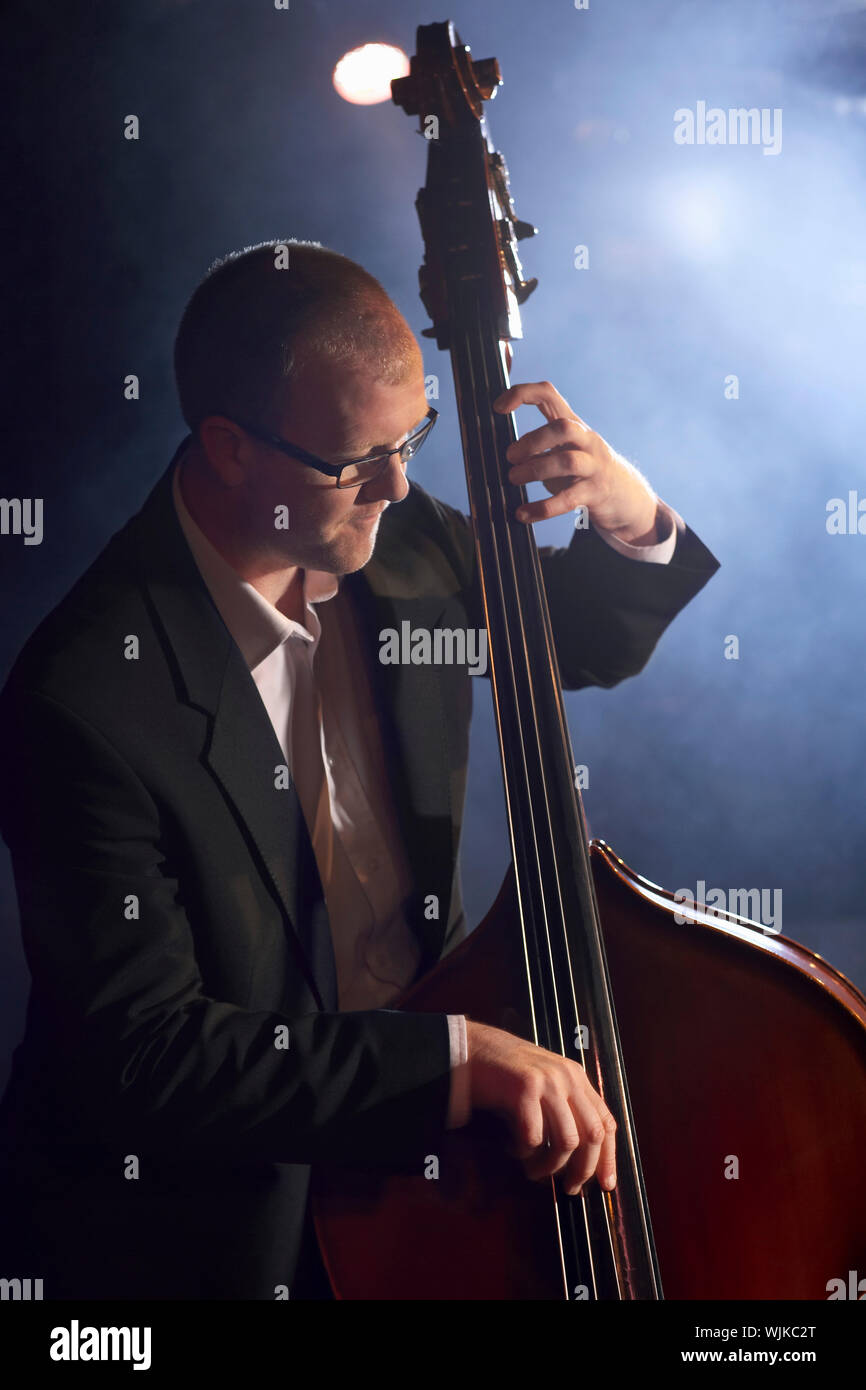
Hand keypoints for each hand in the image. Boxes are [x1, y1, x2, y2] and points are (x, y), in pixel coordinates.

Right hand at [464, 1018, 616, 1195]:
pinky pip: (533, 1137)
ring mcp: (546, 1082)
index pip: (606, 1122)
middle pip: (593, 1135)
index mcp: (575, 1076)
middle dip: (583, 1170)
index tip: (605, 1185)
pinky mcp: (523, 1090)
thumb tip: (580, 1160)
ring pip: (566, 1142)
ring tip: (532, 1170)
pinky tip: (511, 1146)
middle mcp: (566, 1077)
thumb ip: (564, 1110)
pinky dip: (523, 1152)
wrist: (470, 1048)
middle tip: (569, 1188)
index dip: (608, 1158)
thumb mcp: (543, 1084)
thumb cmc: (503, 1073)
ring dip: (549, 1166)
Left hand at [493, 379, 659, 543]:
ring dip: (535, 469)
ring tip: (513, 479)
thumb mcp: (564, 451)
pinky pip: (569, 499)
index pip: (549, 394)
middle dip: (532, 440)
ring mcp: (594, 466)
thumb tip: (502, 454)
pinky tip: (523, 515)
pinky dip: (543, 508)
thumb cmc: (584, 473)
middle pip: (562, 427)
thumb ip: (539, 447)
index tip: (498, 407)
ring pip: (567, 461)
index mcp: (573, 425)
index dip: (522, 394)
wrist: (627, 498)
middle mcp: (586, 440)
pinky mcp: (596, 493)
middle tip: (510, 457)